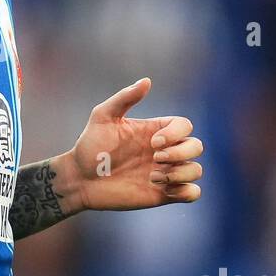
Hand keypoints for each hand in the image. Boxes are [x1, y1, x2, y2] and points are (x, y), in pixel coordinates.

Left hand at [57, 78, 202, 211]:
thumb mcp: (103, 117)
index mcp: (155, 132)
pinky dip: (187, 192)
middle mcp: (164, 151)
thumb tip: (147, 81)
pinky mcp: (162, 195)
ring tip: (154, 178)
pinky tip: (163, 190)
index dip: (176, 134)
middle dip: (180, 153)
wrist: (80, 179)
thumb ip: (124, 98)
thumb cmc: (90, 146)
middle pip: (196, 146)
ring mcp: (164, 173)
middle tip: (155, 158)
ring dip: (181, 173)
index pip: (184, 126)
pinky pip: (192, 193)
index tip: (153, 143)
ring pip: (196, 170)